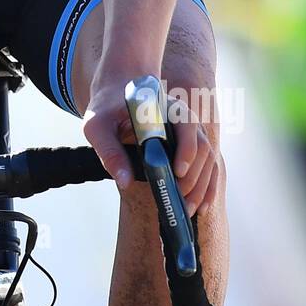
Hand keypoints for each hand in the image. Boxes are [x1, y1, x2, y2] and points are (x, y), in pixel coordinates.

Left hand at [83, 81, 219, 216]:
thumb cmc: (106, 109)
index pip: (186, 125)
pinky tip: (201, 206)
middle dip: (194, 177)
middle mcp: (183, 118)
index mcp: (163, 106)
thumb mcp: (97, 125)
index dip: (186, 150)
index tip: (177, 172)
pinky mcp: (189, 146)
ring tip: (188, 209)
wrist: (116, 96)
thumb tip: (125, 181)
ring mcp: (189, 133)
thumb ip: (109, 150)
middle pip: (202, 147)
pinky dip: (207, 187)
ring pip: (208, 160)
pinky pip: (207, 166)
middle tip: (179, 199)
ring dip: (201, 187)